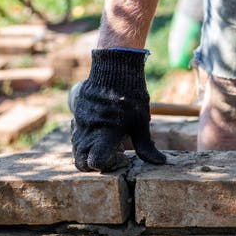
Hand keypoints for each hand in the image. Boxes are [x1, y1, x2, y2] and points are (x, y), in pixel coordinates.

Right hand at [72, 49, 165, 171]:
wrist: (113, 68)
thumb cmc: (131, 96)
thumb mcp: (142, 121)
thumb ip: (146, 145)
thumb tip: (159, 162)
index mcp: (105, 134)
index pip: (94, 161)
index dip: (104, 166)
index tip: (118, 159)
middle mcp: (89, 131)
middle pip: (80, 161)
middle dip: (91, 166)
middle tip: (110, 157)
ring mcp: (80, 123)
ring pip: (76, 149)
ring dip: (88, 153)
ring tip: (107, 144)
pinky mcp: (77, 115)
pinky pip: (76, 135)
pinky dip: (85, 141)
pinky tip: (101, 133)